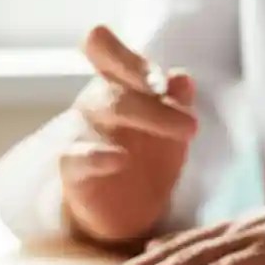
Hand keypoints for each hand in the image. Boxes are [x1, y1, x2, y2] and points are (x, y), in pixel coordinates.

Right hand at [60, 26, 198, 243]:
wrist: (125, 216)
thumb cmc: (147, 162)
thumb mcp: (171, 132)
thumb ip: (176, 102)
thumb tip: (181, 77)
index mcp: (117, 84)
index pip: (103, 48)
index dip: (128, 57)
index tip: (161, 81)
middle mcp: (97, 101)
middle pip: (114, 75)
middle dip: (153, 87)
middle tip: (191, 120)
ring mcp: (81, 131)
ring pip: (106, 104)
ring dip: (151, 114)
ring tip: (188, 131)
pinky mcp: (73, 168)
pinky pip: (76, 155)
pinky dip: (97, 155)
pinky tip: (119, 160)